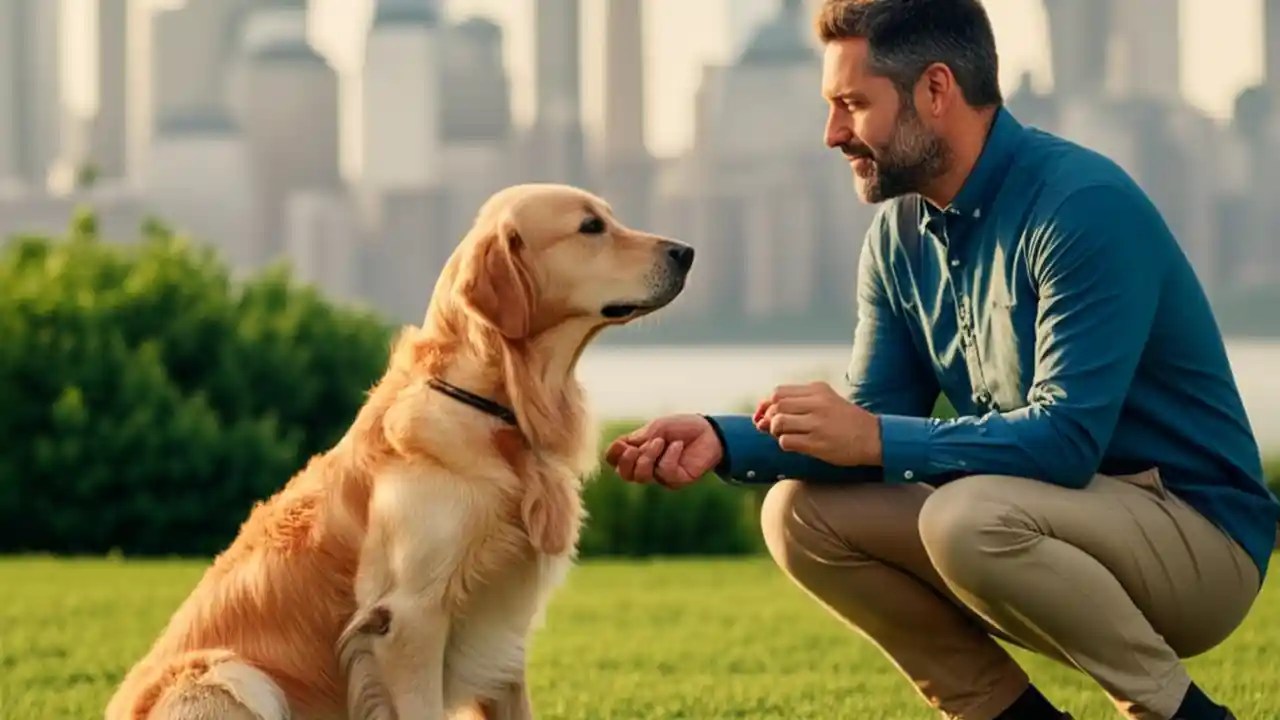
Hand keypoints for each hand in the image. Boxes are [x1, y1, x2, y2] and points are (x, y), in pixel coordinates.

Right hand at [603, 414, 722, 488]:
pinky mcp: (677, 481)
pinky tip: (678, 445)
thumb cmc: (682, 427)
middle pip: (625, 474)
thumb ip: (637, 440)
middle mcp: (647, 466)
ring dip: (648, 457)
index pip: (616, 461)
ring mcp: (661, 476)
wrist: (709, 431)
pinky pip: (665, 472)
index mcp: (638, 451)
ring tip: (661, 441)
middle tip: (635, 448)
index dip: (614, 455)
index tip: (622, 444)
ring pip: (643, 476)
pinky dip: (669, 456)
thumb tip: (615, 449)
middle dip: (627, 461)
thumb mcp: (656, 428)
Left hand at [753, 381, 881, 466]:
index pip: (778, 392)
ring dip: (776, 432)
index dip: (767, 405)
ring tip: (786, 436)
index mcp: (818, 390)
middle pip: (776, 406)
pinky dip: (785, 444)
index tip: (766, 415)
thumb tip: (761, 415)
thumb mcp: (827, 401)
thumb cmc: (847, 421)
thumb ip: (799, 403)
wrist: (874, 438)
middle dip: (770, 419)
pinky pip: (787, 441)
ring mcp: (817, 423)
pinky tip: (795, 445)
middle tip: (777, 428)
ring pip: (779, 423)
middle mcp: (817, 403)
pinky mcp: (818, 443)